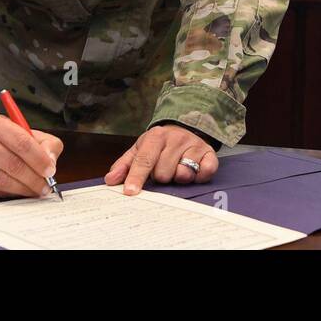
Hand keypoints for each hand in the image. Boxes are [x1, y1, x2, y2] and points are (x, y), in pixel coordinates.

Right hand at [0, 115, 63, 198]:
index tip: (50, 171)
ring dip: (23, 189)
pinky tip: (19, 192)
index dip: (38, 159)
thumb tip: (50, 162)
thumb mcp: (29, 134)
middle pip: (12, 164)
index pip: (21, 142)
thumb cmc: (7, 141)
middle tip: (46, 186)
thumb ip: (46, 144)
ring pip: (2, 180)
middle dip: (33, 178)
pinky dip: (10, 194)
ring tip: (36, 191)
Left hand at [104, 124, 218, 194]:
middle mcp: (176, 138)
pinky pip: (205, 172)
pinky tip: (193, 171)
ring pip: (183, 174)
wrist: (186, 128)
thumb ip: (124, 165)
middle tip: (163, 170)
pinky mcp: (209, 153)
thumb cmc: (160, 144)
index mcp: (156, 136)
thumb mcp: (140, 149)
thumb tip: (111, 180)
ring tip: (177, 169)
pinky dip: (199, 177)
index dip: (136, 177)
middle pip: (163, 172)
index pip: (144, 160)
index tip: (130, 192)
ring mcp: (194, 144)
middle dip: (161, 177)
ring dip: (178, 177)